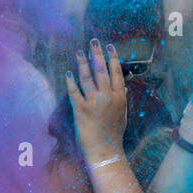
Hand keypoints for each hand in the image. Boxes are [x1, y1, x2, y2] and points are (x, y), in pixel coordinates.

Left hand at [65, 39, 126, 161]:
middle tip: (93, 41)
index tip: (109, 46)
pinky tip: (68, 73)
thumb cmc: (114, 134)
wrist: (105, 151)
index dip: (112, 58)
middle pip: (101, 70)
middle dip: (96, 54)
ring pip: (87, 77)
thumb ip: (122, 100)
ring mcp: (93, 102)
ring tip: (79, 52)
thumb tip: (124, 87)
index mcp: (119, 97)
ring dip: (82, 63)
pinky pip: (74, 91)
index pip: (116, 72)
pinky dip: (70, 81)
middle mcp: (107, 96)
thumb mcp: (122, 115)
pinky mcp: (80, 109)